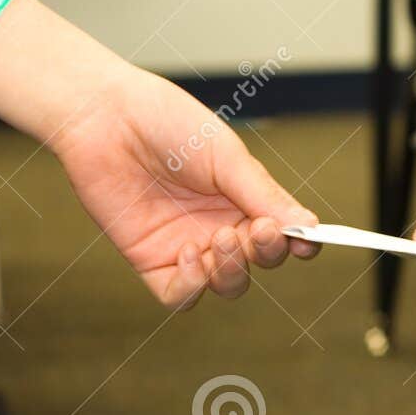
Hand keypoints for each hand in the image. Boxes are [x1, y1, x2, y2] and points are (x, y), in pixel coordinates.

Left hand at [51, 69, 318, 309]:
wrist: (105, 118)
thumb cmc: (165, 123)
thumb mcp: (225, 156)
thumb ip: (265, 195)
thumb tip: (310, 227)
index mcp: (244, 198)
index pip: (283, 233)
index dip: (300, 243)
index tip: (306, 242)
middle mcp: (220, 225)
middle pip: (260, 262)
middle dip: (266, 253)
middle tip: (260, 230)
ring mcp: (187, 246)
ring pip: (227, 284)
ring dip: (234, 271)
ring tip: (222, 238)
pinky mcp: (151, 261)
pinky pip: (181, 296)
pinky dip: (194, 285)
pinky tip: (191, 254)